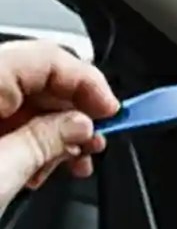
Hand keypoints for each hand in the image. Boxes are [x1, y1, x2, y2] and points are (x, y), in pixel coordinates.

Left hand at [0, 41, 116, 212]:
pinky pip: (5, 122)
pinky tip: (44, 167)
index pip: (47, 58)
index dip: (88, 83)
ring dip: (56, 132)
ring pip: (24, 103)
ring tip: (75, 161)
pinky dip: (30, 142)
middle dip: (74, 112)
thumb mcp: (1, 170)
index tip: (114, 111)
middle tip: (98, 140)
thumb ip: (47, 140)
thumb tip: (82, 125)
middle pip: (38, 81)